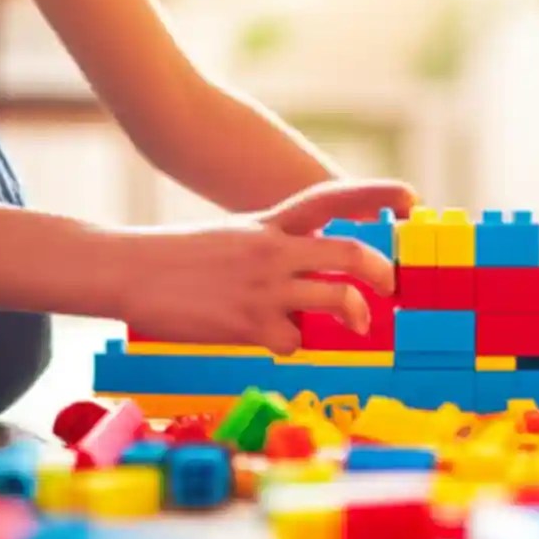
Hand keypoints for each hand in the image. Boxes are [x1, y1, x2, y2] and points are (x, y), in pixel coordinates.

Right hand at [116, 179, 414, 353]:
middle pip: (348, 253)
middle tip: (391, 285)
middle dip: (381, 271)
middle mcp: (273, 249)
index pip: (330, 198)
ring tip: (358, 324)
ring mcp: (263, 287)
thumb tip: (312, 269)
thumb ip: (276, 246)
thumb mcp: (234, 235)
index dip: (375, 193)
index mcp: (269, 223)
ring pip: (337, 299)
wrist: (126, 269)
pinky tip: (273, 340)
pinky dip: (291, 345)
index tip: (412, 196)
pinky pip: (294, 341)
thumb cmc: (177, 256)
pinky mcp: (248, 324)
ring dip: (355, 315)